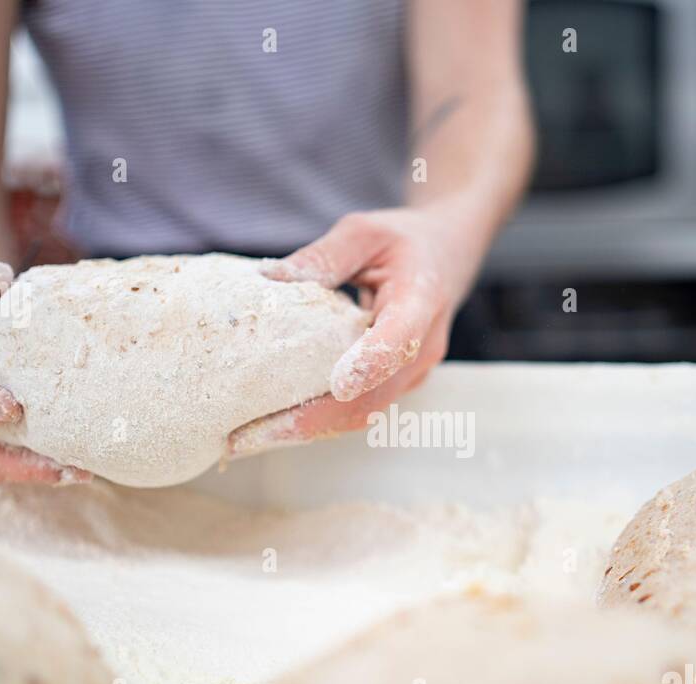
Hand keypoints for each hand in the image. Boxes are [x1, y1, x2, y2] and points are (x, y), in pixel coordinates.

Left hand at [229, 205, 483, 456]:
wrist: (445, 259)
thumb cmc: (404, 242)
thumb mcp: (364, 233)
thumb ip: (324, 256)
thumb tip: (269, 281)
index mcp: (421, 302)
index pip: (400, 338)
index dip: (371, 364)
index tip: (340, 384)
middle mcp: (421, 349)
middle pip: (373, 396)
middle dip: (313, 420)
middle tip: (254, 432)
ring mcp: (410, 375)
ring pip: (363, 413)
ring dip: (307, 430)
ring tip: (250, 438)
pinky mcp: (393, 387)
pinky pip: (356, 411)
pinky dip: (315, 422)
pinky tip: (272, 426)